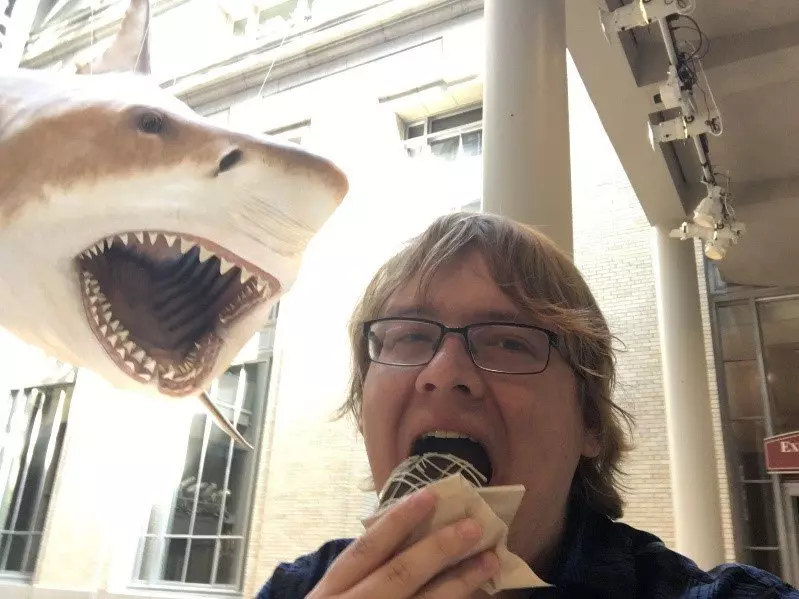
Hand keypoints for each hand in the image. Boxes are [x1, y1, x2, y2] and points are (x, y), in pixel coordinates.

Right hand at [307, 488, 499, 598]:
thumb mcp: (335, 596)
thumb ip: (363, 571)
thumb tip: (410, 531)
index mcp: (332, 590)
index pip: (367, 548)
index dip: (398, 520)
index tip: (430, 496)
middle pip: (400, 574)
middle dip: (440, 548)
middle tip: (473, 526)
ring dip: (461, 581)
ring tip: (490, 560)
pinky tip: (476, 594)